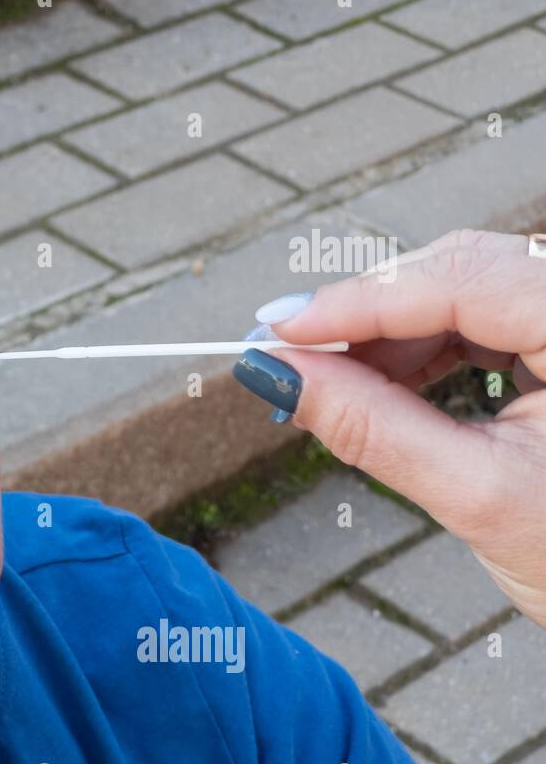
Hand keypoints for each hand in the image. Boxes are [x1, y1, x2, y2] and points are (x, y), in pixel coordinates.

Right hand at [235, 229, 545, 627]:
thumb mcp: (477, 495)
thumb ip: (372, 428)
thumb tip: (276, 376)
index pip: (464, 281)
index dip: (359, 302)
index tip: (278, 331)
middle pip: (463, 268)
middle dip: (367, 312)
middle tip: (288, 354)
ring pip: (467, 287)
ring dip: (389, 332)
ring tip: (331, 383)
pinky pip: (485, 316)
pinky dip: (424, 346)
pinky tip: (382, 383)